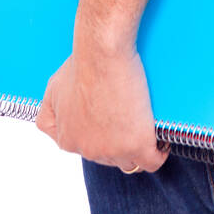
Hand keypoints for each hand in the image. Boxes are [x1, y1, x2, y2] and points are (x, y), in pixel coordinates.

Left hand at [35, 44, 168, 172]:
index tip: (113, 124)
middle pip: (110, 157)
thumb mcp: (54, 89)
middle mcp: (87, 150)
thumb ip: (52, 113)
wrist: (103, 52)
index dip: (103, 137)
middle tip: (130, 117)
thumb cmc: (82, 63)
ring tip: (146, 127)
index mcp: (68, 139)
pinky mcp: (136, 145)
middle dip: (120, 141)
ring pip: (130, 162)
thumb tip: (60, 122)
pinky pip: (152, 161)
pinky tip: (160, 138)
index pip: (88, 150)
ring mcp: (112, 150)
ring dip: (138, 148)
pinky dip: (158, 151)